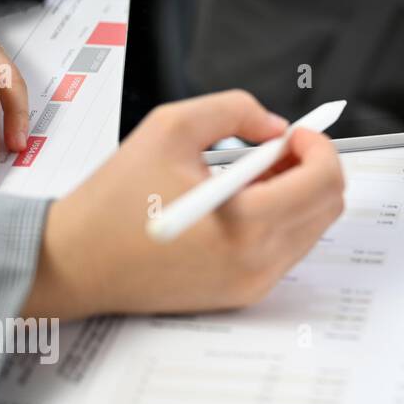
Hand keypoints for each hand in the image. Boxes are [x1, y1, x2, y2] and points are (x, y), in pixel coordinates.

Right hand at [24, 90, 344, 320]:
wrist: (74, 262)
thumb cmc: (114, 200)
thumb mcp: (170, 127)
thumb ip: (234, 110)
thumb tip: (276, 127)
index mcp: (247, 222)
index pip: (324, 181)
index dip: (318, 146)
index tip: (294, 134)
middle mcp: (258, 260)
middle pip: (329, 206)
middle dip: (312, 167)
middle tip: (279, 150)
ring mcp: (254, 283)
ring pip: (313, 228)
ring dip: (298, 193)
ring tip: (254, 175)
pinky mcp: (244, 294)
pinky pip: (288, 249)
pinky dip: (280, 219)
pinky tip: (242, 203)